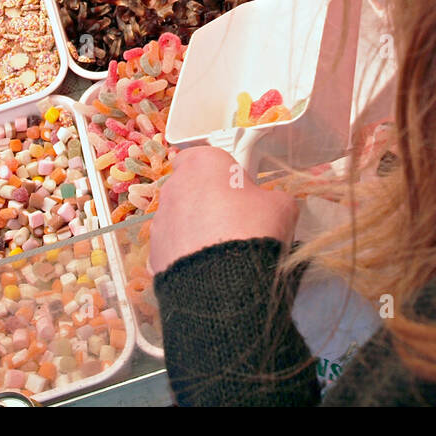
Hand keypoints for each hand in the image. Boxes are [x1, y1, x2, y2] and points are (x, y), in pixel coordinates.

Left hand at [149, 145, 298, 273]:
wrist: (224, 279)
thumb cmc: (253, 228)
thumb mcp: (281, 206)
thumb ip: (270, 198)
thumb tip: (269, 206)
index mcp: (203, 163)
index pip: (204, 156)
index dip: (222, 172)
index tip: (237, 189)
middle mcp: (174, 185)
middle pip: (191, 187)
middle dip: (208, 200)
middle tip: (234, 219)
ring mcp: (160, 218)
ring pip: (180, 217)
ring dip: (196, 227)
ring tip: (221, 248)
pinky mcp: (154, 250)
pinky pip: (173, 246)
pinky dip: (186, 253)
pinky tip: (207, 267)